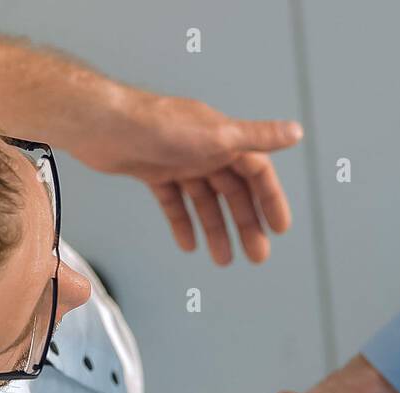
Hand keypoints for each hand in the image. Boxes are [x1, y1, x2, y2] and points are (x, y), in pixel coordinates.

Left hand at [70, 90, 301, 264]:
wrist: (102, 125)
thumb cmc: (159, 126)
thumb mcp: (218, 134)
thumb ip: (258, 137)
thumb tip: (296, 131)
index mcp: (224, 139)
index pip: (258, 173)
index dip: (270, 200)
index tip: (279, 229)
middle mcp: (205, 149)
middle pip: (233, 192)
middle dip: (245, 224)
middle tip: (257, 256)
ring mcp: (179, 161)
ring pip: (205, 201)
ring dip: (215, 230)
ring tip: (223, 261)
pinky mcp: (153, 171)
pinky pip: (175, 202)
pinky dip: (182, 222)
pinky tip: (188, 245)